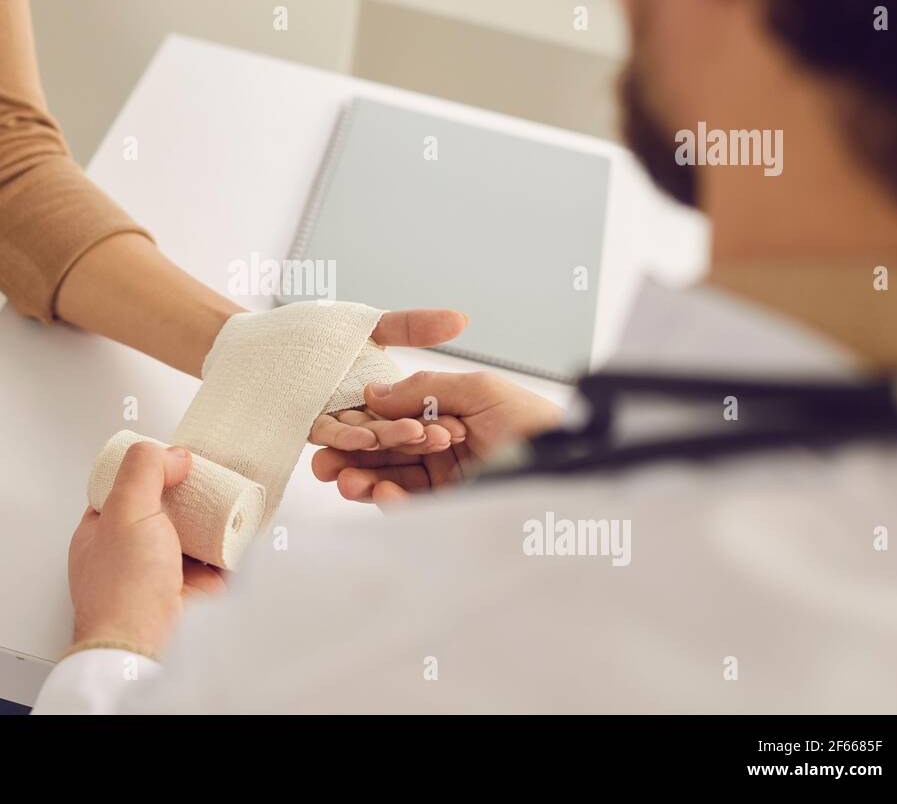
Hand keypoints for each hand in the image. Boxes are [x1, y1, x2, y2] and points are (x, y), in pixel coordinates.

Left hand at [69, 442, 224, 655]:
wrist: (147, 645)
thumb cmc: (121, 590)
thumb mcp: (123, 511)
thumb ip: (144, 470)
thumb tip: (173, 454)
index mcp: (102, 531)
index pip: (125, 488)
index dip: (148, 469)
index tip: (171, 454)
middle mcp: (134, 549)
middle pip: (166, 506)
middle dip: (188, 490)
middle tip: (207, 470)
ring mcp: (167, 568)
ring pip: (195, 529)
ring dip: (213, 512)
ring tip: (230, 489)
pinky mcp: (200, 585)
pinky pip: (222, 553)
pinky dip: (234, 538)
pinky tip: (243, 521)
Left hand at [307, 309, 469, 452]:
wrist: (260, 337)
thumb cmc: (312, 332)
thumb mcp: (369, 326)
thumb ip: (411, 327)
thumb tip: (459, 320)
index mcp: (382, 398)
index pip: (414, 413)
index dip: (437, 419)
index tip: (459, 423)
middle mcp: (360, 416)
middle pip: (393, 431)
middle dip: (418, 434)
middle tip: (441, 437)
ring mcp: (334, 425)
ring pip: (364, 438)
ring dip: (386, 439)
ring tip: (410, 435)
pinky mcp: (306, 427)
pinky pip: (328, 435)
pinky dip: (345, 438)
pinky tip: (361, 439)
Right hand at [312, 371, 563, 504]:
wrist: (573, 469)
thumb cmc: (535, 423)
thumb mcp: (479, 389)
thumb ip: (424, 388)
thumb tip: (373, 392)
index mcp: (444, 414)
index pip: (390, 419)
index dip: (361, 424)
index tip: (332, 428)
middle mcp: (439, 446)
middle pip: (383, 451)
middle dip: (351, 457)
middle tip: (323, 462)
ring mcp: (443, 479)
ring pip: (390, 479)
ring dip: (362, 480)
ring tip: (344, 481)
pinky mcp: (449, 509)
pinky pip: (411, 505)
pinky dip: (391, 500)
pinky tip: (380, 493)